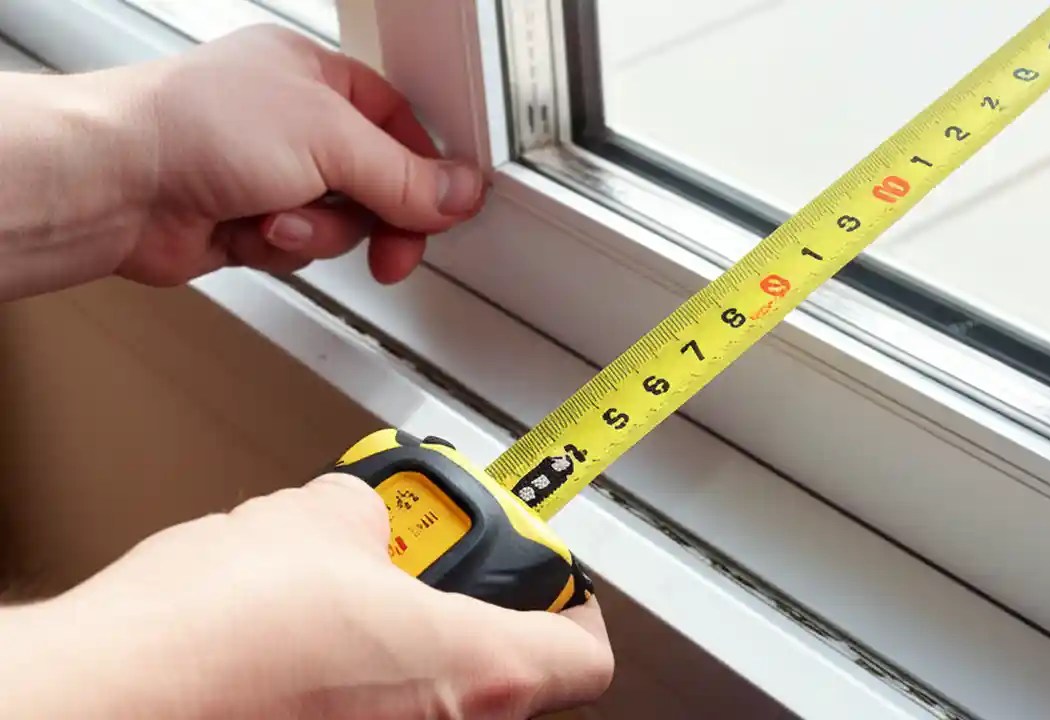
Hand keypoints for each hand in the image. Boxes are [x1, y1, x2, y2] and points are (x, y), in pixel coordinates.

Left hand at [0, 24, 483, 296]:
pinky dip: (282, 249)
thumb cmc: (190, 128)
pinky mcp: (248, 223)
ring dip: (316, 233)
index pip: (400, 127)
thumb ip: (404, 175)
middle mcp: (293, 124)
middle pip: (376, 185)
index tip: (445, 209)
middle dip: (375, 218)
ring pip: (340, 225)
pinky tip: (250, 230)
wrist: (113, 185)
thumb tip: (459, 191)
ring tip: (278, 217)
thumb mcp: (329, 140)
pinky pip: (300, 250)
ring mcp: (270, 175)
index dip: (426, 172)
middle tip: (393, 248)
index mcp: (315, 77)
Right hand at [0, 474, 612, 718]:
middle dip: (469, 605)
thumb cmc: (219, 631)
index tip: (552, 572)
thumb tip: (367, 518)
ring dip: (404, 639)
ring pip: (429, 692)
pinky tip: (301, 637)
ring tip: (350, 588)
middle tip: (435, 561)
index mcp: (475, 670)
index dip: (576, 604)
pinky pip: (367, 712)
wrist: (115, 696)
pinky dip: (350, 675)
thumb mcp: (322, 518)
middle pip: (508, 673)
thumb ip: (376, 516)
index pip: (585, 657)